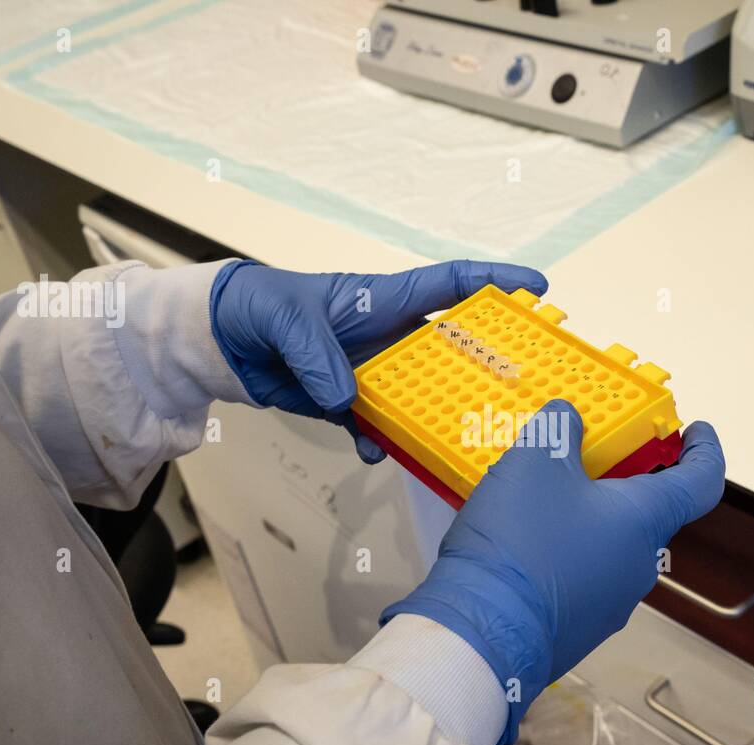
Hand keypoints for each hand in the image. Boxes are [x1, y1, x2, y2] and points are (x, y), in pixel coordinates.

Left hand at [209, 259, 547, 461]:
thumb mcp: (286, 317)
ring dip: (437, 414)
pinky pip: (376, 427)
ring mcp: (369, 372)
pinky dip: (381, 443)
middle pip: (450, 346)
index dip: (495, 282)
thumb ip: (319, 354)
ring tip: (461, 434)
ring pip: (419, 394)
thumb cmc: (255, 305)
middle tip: (523, 379)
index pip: (449, 285)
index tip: (538, 288)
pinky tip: (377, 454)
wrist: (215, 339)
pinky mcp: (345, 404)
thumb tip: (349, 398)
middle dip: (487, 360)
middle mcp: (386, 336)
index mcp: (381, 298)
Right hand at [381, 400, 725, 744]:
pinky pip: (581, 582)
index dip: (705, 450)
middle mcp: (640, 565)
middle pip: (645, 515)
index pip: (701, 482)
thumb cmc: (521, 540)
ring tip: (536, 508)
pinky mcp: (581, 632)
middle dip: (619, 486)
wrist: (483, 634)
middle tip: (582, 463)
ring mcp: (613, 604)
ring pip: (609, 550)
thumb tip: (567, 417)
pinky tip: (522, 552)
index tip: (695, 431)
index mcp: (645, 520)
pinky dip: (563, 559)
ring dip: (586, 524)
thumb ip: (557, 429)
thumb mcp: (533, 462)